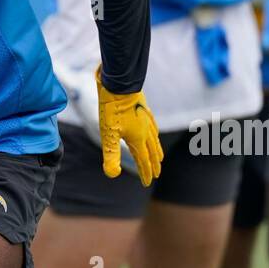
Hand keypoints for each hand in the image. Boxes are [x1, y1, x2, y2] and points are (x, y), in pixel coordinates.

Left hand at [96, 67, 162, 185]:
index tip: (147, 183)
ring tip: (159, 157)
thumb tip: (112, 175)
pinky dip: (155, 134)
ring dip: (157, 151)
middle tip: (156, 174)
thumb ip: (111, 155)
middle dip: (154, 165)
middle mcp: (145, 131)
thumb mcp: (108, 134)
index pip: (143, 161)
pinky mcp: (144, 110)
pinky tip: (154, 131)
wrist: (120, 84)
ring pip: (154, 139)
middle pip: (152, 152)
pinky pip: (153, 126)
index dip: (145, 173)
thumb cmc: (113, 109)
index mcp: (138, 139)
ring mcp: (146, 120)